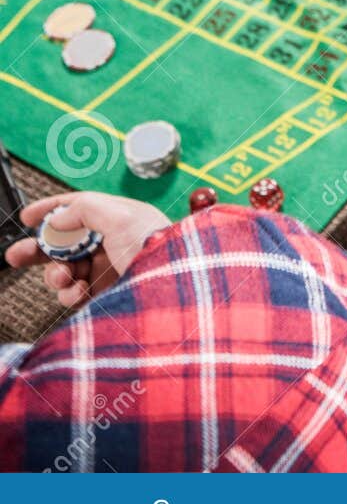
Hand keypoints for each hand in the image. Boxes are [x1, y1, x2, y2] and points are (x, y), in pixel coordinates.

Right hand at [5, 192, 169, 307]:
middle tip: (17, 255)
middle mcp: (112, 242)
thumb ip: (87, 209)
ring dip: (56, 274)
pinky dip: (69, 294)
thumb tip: (60, 216)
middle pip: (66, 241)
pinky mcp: (104, 296)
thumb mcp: (123, 217)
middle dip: (40, 248)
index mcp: (119, 217)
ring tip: (62, 276)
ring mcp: (107, 270)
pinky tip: (77, 292)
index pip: (80, 207)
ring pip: (66, 269)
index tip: (26, 216)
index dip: (52, 209)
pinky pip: (74, 293)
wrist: (172, 293)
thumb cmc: (156, 250)